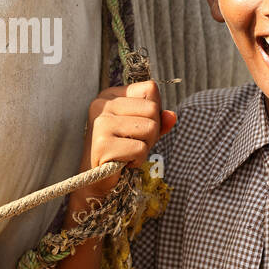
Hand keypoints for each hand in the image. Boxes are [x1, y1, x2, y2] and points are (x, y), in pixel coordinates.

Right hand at [71, 80, 175, 211]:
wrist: (96, 179)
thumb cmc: (121, 150)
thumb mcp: (142, 130)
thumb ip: (158, 120)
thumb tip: (172, 116)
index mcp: (110, 95)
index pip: (149, 89)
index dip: (155, 110)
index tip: (140, 126)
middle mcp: (102, 104)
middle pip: (152, 109)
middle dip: (153, 131)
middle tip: (135, 143)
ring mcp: (100, 123)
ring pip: (150, 128)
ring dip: (146, 146)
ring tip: (129, 152)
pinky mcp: (102, 144)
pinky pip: (140, 148)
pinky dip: (138, 159)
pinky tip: (124, 162)